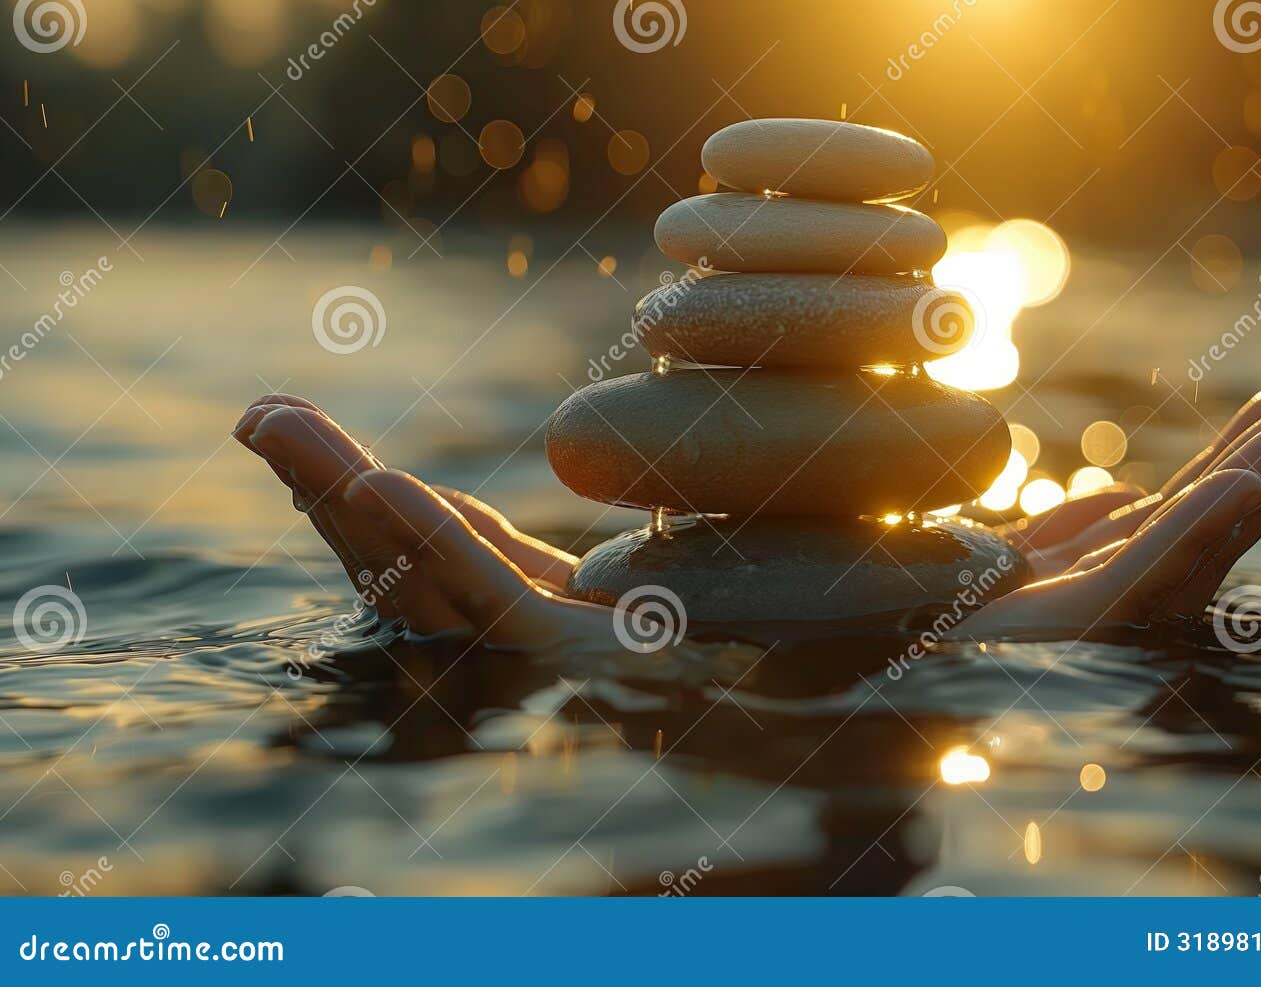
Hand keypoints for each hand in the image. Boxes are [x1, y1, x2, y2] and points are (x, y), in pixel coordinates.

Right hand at [233, 395, 616, 650]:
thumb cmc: (634, 641)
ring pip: (405, 561)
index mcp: (467, 607)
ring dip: (340, 489)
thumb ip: (482, 547)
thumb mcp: (551, 580)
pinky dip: (426, 534)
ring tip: (283, 429)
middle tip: (254, 413)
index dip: (326, 482)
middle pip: (375, 548)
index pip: (383, 538)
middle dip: (312, 478)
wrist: (713, 696)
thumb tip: (410, 494)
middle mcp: (469, 633)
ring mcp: (503, 644)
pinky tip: (378, 485)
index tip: (277, 422)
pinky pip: (480, 585)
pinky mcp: (549, 647)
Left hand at [964, 378, 1260, 633]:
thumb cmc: (961, 609)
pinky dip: (1200, 524)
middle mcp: (1137, 581)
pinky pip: (1152, 565)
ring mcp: (1118, 602)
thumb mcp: (1020, 550)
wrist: (903, 646)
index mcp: (1127, 559)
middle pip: (1225, 507)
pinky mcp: (1088, 617)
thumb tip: (1128, 493)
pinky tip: (1243, 488)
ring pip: (1206, 532)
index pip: (1208, 490)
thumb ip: (1075, 524)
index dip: (1259, 441)